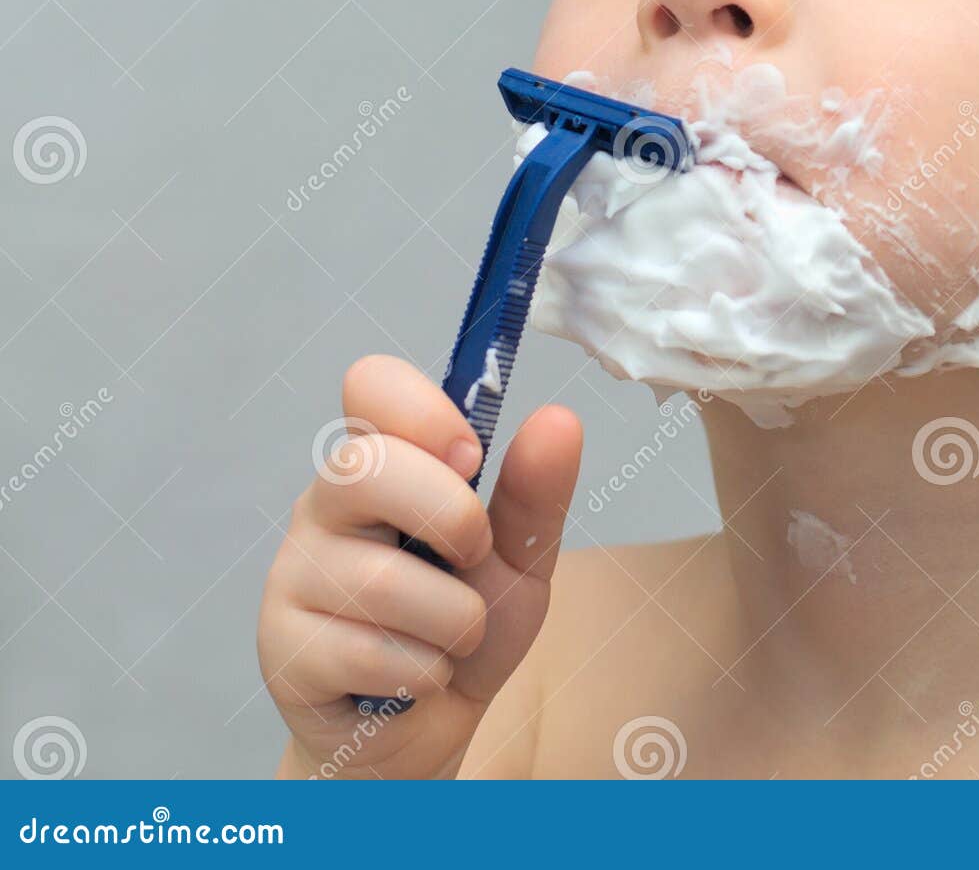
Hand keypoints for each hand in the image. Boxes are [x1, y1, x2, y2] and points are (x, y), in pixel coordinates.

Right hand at [256, 354, 580, 778]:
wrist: (429, 729)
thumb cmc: (468, 621)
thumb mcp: (522, 553)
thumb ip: (536, 489)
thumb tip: (560, 419)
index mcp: (382, 458)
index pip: (370, 384)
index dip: (422, 409)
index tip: (471, 454)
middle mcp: (327, 504)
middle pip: (367, 466)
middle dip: (452, 518)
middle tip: (475, 556)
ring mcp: (295, 574)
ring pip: (384, 579)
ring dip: (455, 620)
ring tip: (454, 635)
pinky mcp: (283, 648)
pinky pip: (370, 651)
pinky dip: (424, 671)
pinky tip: (416, 675)